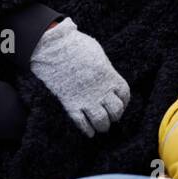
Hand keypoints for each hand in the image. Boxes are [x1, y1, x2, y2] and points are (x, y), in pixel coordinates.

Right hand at [29, 17, 129, 136]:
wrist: (53, 49)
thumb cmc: (75, 46)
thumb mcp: (97, 53)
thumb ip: (103, 66)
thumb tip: (104, 72)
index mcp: (109, 76)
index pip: (124, 95)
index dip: (123, 102)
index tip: (119, 104)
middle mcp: (100, 90)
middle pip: (115, 111)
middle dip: (114, 116)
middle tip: (110, 117)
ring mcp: (86, 99)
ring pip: (101, 121)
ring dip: (103, 126)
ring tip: (101, 127)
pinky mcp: (70, 104)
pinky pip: (82, 123)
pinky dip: (87, 130)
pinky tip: (89, 132)